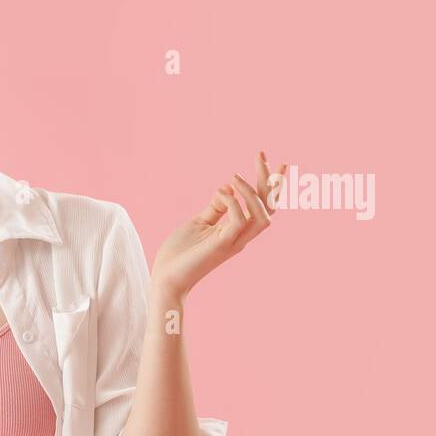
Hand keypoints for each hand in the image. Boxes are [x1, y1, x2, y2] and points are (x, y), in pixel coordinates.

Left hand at [151, 150, 285, 298]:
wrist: (165, 278)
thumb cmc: (180, 253)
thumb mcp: (199, 222)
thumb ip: (216, 207)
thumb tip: (227, 187)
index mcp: (236, 230)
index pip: (261, 205)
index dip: (268, 184)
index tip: (267, 160)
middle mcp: (240, 236)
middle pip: (268, 208)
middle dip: (270, 181)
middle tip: (261, 156)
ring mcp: (233, 242)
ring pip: (262, 216)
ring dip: (253, 192)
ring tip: (236, 176)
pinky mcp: (221, 246)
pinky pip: (239, 220)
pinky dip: (234, 203)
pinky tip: (222, 192)